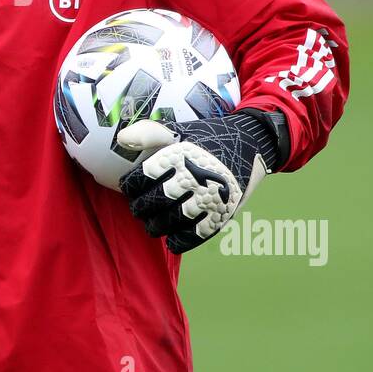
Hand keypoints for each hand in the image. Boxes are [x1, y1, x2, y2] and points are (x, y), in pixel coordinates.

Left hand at [116, 109, 285, 253]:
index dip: (131, 185)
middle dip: (141, 208)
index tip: (127, 188)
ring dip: (157, 226)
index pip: (145, 176)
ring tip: (151, 226)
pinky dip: (181, 241)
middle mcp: (195, 177)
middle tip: (137, 209)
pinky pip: (198, 234)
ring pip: (174, 219)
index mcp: (181, 155)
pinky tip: (172, 241)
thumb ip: (150, 134)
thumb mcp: (180, 130)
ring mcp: (210, 197)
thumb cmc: (207, 137)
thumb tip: (122, 139)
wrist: (250, 143)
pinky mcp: (224, 212)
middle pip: (157, 200)